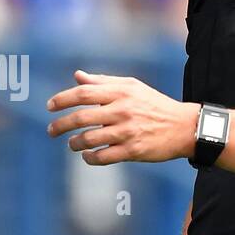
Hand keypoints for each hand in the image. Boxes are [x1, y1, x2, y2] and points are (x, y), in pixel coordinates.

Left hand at [46, 70, 199, 164]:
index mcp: (121, 92)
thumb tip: (77, 76)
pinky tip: (87, 156)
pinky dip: (90, 158)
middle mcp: (122, 110)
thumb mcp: (132, 86)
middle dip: (61, 124)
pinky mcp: (133, 151)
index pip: (83, 93)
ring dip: (74, 143)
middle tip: (51, 130)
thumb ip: (103, 82)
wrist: (184, 127)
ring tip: (71, 144)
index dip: (62, 99)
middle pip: (81, 117)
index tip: (49, 106)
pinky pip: (103, 157)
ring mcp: (127, 132)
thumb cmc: (154, 104)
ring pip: (89, 139)